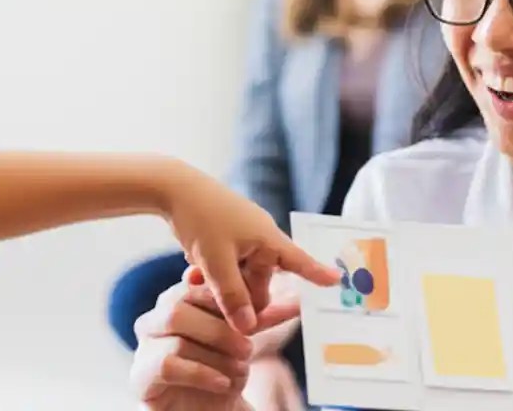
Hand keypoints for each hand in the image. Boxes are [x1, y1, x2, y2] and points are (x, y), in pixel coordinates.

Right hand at [131, 268, 299, 410]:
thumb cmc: (221, 373)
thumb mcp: (244, 341)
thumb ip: (263, 319)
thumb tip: (298, 299)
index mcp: (178, 301)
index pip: (195, 284)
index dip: (225, 296)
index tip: (254, 312)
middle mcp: (156, 319)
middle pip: (180, 301)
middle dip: (220, 324)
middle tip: (248, 345)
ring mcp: (145, 346)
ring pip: (175, 325)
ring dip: (215, 348)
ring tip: (239, 368)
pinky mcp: (142, 376)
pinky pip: (167, 362)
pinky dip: (201, 371)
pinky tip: (222, 382)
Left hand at [159, 165, 336, 331]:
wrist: (173, 186)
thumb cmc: (200, 219)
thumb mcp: (216, 263)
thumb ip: (232, 297)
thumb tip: (250, 327)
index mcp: (267, 239)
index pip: (299, 261)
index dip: (317, 274)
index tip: (339, 282)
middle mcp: (260, 236)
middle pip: (260, 280)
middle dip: (240, 294)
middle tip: (214, 300)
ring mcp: (242, 234)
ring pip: (239, 274)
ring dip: (221, 284)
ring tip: (195, 282)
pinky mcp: (226, 234)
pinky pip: (226, 263)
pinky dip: (213, 271)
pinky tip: (192, 272)